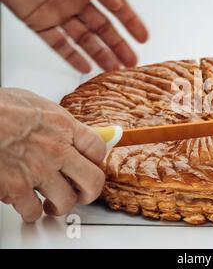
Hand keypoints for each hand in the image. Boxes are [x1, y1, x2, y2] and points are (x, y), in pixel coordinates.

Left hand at [0, 0, 147, 72]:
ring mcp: (59, 14)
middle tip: (132, 62)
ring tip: (114, 69)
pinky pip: (59, 44)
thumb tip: (117, 2)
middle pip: (103, 29)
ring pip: (85, 40)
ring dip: (100, 55)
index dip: (131, 23)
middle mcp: (76, 1)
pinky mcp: (39, 24)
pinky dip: (72, 57)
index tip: (143, 38)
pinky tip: (85, 67)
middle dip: (119, 46)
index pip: (116, 8)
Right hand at [0, 88, 106, 221]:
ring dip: (59, 205)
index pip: (98, 149)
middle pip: (93, 180)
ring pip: (66, 201)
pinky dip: (30, 211)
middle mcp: (57, 150)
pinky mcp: (16, 187)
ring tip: (52, 203)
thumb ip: (56, 121)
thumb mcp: (37, 104)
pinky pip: (33, 211)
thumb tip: (66, 130)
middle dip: (89, 192)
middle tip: (81, 193)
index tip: (91, 166)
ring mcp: (39, 170)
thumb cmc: (0, 108)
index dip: (96, 161)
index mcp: (64, 127)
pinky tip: (26, 204)